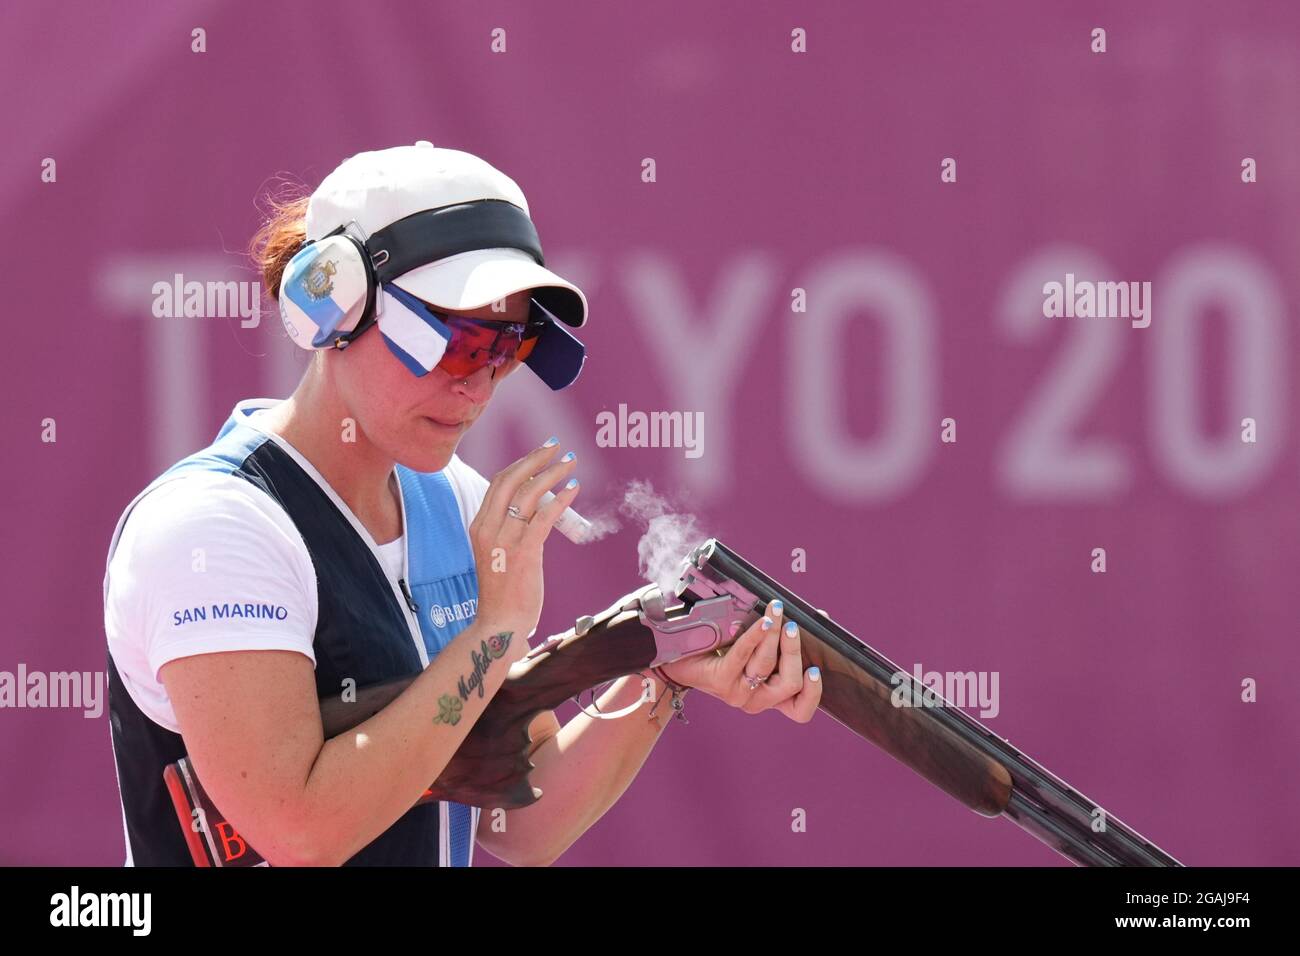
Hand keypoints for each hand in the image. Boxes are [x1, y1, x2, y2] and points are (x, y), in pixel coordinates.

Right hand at [468, 437, 578, 647]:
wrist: (499, 623)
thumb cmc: (504, 590)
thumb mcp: (500, 552)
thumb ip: (512, 528)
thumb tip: (537, 505)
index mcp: (479, 525)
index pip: (498, 483)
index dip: (521, 463)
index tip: (541, 452)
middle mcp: (488, 528)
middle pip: (511, 480)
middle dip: (536, 459)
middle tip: (557, 447)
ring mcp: (505, 540)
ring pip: (529, 494)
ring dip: (553, 474)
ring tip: (571, 463)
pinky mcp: (524, 552)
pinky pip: (544, 517)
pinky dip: (561, 498)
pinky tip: (574, 487)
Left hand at [659, 599, 821, 722]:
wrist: (679, 656)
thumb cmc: (724, 648)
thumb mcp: (759, 648)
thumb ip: (784, 640)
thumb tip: (819, 617)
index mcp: (770, 697)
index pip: (800, 711)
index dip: (812, 694)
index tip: (815, 669)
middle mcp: (756, 701)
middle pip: (789, 683)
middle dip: (794, 651)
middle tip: (792, 625)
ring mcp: (737, 694)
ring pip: (767, 665)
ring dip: (774, 634)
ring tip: (776, 611)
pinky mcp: (720, 681)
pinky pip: (744, 654)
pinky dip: (756, 635)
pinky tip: (762, 620)